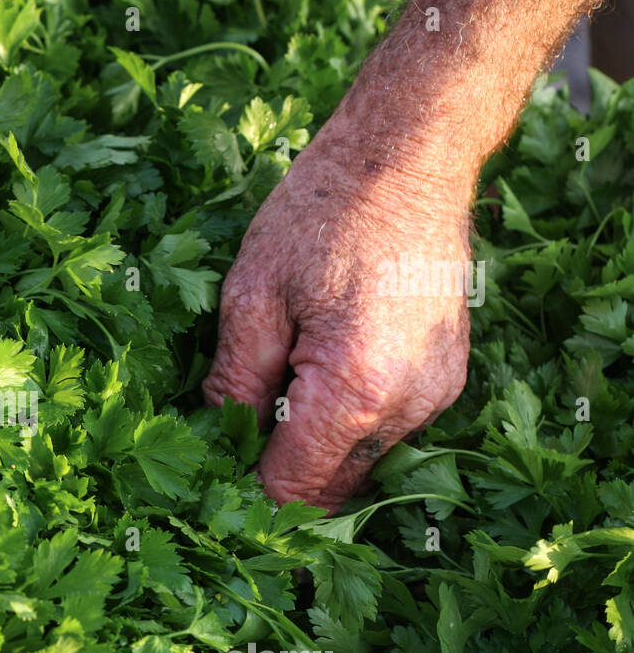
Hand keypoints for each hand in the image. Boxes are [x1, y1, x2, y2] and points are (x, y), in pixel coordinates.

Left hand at [202, 131, 471, 512]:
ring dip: (310, 451)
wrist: (410, 158)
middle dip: (276, 480)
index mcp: (356, 388)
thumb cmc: (324, 213)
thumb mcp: (251, 295)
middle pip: (331, 488)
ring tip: (267, 401)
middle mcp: (408, 406)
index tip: (208, 480)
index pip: (293, 488)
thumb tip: (215, 444)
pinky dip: (342, 424)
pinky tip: (309, 378)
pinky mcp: (444, 381)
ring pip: (357, 462)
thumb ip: (233, 384)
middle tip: (224, 450)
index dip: (245, 495)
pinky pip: (383, 430)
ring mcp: (436, 396)